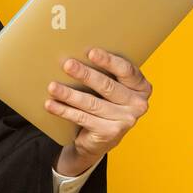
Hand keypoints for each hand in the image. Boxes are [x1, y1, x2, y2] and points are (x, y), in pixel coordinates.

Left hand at [45, 47, 151, 175]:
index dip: (108, 61)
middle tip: (67, 65)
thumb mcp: (111, 88)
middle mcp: (138, 104)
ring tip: (52, 86)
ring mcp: (126, 120)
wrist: (101, 139)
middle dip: (85, 74)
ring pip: (92, 103)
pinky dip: (64, 110)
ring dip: (69, 94)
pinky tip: (51, 104)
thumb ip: (106, 73)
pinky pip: (83, 118)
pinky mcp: (110, 133)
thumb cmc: (105, 103)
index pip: (126, 70)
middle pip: (107, 86)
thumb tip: (77, 54)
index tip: (91, 52)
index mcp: (141, 87)